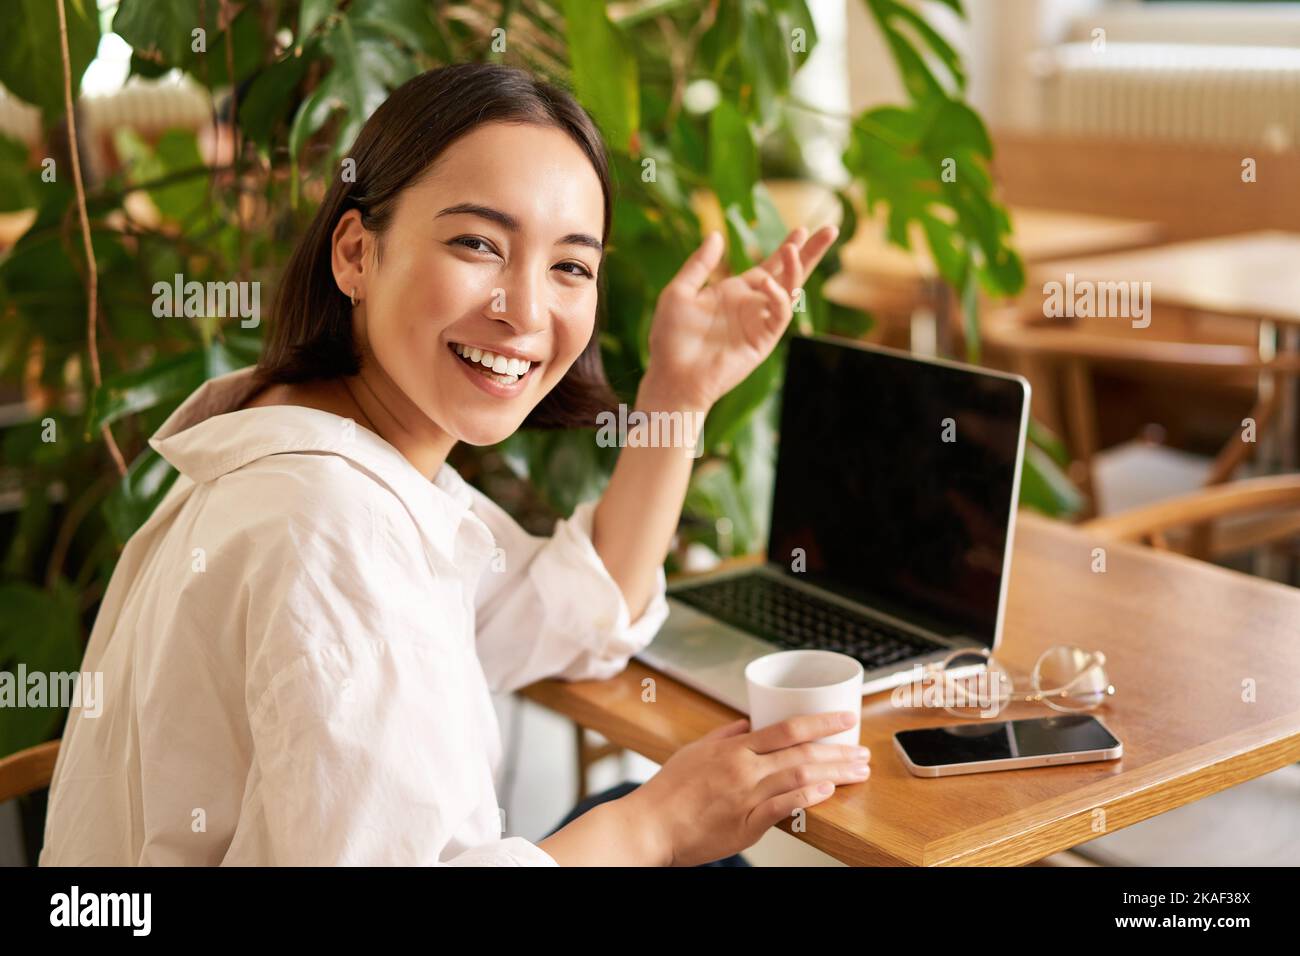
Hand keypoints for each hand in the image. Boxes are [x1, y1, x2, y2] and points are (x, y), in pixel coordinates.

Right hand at [618, 711, 870, 866]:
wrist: (650, 825)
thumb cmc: (668, 792)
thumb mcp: (695, 751)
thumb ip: (726, 736)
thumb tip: (749, 722)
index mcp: (734, 748)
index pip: (787, 727)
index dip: (822, 722)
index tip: (846, 719)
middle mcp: (744, 768)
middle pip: (802, 752)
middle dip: (839, 750)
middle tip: (862, 750)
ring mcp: (747, 796)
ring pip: (800, 777)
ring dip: (835, 773)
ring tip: (858, 772)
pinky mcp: (746, 824)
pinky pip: (783, 808)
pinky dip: (808, 797)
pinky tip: (827, 791)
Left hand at [642, 225, 839, 411]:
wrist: (671, 376)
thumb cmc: (670, 338)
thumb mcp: (679, 292)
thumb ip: (699, 264)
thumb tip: (716, 235)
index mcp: (735, 292)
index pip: (769, 265)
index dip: (787, 248)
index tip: (802, 228)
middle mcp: (752, 305)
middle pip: (789, 275)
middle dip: (810, 254)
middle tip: (831, 230)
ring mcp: (759, 323)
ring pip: (789, 292)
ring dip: (794, 270)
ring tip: (793, 249)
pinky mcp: (762, 341)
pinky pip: (779, 315)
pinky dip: (778, 298)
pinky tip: (769, 283)